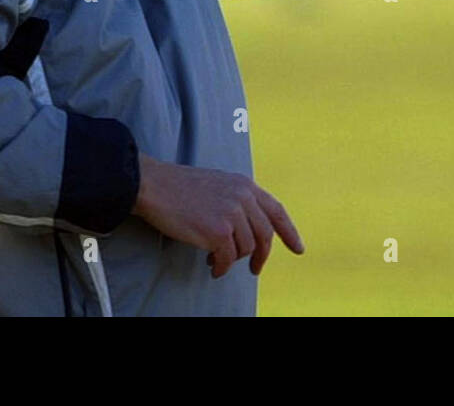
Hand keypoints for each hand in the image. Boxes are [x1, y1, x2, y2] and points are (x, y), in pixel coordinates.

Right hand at [132, 153, 304, 277]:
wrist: (155, 185)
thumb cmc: (179, 187)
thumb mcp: (218, 184)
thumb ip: (237, 200)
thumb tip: (248, 231)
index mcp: (244, 185)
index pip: (276, 210)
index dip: (289, 232)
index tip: (298, 248)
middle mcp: (243, 197)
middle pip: (264, 235)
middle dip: (261, 256)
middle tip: (254, 270)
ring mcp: (232, 214)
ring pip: (245, 249)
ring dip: (232, 259)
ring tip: (215, 258)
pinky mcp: (218, 232)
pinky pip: (227, 259)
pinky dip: (220, 267)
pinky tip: (211, 266)